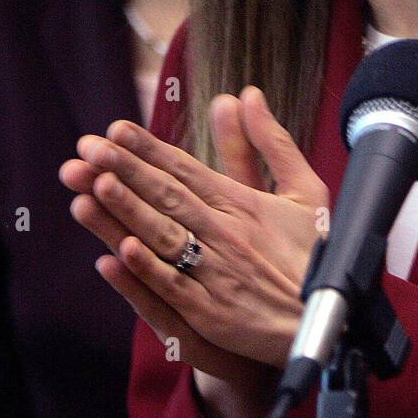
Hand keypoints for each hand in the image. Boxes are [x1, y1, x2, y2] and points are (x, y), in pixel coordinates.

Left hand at [60, 86, 328, 372]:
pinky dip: (146, 270)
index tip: (115, 130)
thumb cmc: (312, 253)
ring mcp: (216, 274)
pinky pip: (172, 288)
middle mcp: (226, 233)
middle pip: (168, 196)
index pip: (186, 170)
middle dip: (124, 170)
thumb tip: (248, 94)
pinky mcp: (210, 314)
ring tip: (94, 185)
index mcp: (244, 204)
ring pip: (164, 236)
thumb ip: (271, 142)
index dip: (148, 150)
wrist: (329, 323)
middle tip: (88, 148)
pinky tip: (119, 251)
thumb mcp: (303, 189)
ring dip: (127, 210)